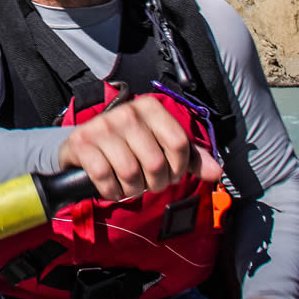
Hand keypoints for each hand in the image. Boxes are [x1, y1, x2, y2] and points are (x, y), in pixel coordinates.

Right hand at [55, 95, 221, 200]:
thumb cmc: (129, 146)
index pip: (179, 144)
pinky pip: (104, 177)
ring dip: (131, 190)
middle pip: (156, 163)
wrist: (84, 145)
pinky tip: (110, 186)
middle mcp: (126, 112)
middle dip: (153, 183)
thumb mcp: (160, 145)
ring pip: (131, 173)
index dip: (178, 168)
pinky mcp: (81, 143)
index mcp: (150, 108)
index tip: (169, 173)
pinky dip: (110, 190)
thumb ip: (190, 157)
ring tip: (128, 185)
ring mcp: (102, 126)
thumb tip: (216, 171)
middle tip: (146, 182)